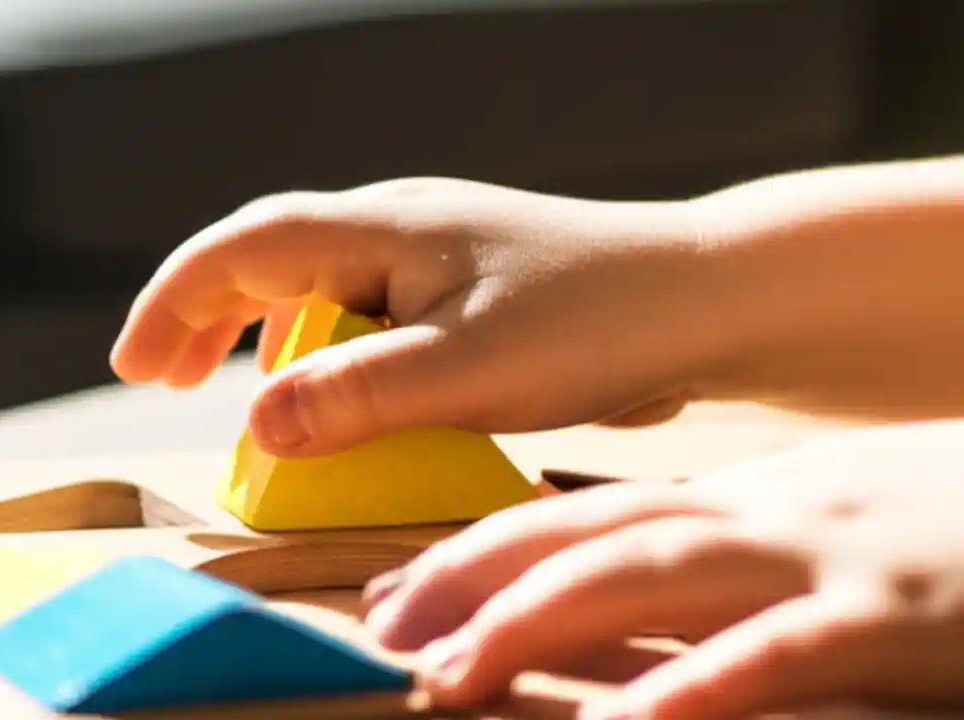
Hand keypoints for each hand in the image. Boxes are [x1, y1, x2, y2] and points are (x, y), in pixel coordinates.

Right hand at [110, 177, 734, 455]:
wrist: (701, 298)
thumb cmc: (595, 324)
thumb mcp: (469, 370)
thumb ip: (359, 393)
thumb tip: (254, 421)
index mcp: (383, 229)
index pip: (244, 246)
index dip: (175, 300)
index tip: (133, 364)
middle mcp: (396, 228)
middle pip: (264, 256)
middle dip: (199, 315)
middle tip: (156, 377)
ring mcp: (429, 255)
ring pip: (312, 283)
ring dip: (257, 334)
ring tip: (224, 389)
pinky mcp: (460, 288)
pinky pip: (362, 310)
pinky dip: (319, 348)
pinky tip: (330, 389)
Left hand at [360, 421, 963, 718]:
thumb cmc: (952, 526)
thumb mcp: (826, 534)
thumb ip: (730, 565)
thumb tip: (628, 622)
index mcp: (741, 498)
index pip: (583, 513)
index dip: (478, 551)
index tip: (394, 592)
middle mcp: (764, 514)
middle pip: (591, 534)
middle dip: (475, 579)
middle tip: (380, 629)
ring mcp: (828, 560)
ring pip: (658, 577)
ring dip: (542, 621)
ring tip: (451, 674)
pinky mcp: (898, 617)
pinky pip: (781, 656)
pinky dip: (699, 690)